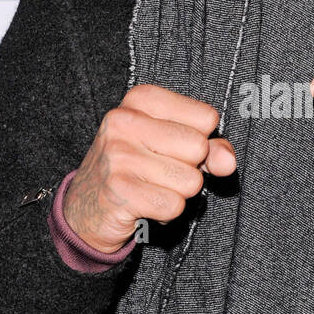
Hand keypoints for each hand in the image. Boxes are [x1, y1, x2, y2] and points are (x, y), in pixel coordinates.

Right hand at [63, 84, 236, 252]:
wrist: (86, 207)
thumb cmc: (137, 169)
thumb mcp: (172, 146)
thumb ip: (209, 147)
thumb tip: (227, 162)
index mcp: (141, 100)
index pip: (206, 118)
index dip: (200, 141)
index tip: (172, 149)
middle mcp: (124, 120)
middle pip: (199, 148)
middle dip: (190, 169)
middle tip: (160, 172)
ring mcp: (118, 155)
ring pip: (190, 181)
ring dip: (178, 193)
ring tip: (151, 188)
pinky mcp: (118, 189)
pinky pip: (174, 205)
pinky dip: (167, 213)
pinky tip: (145, 204)